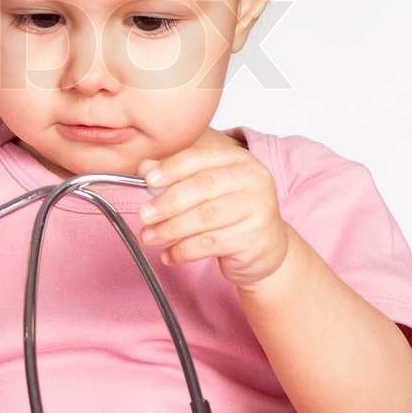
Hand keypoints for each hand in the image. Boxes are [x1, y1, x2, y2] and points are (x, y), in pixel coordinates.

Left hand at [137, 125, 289, 288]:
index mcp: (239, 160)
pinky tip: (169, 255)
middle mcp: (253, 180)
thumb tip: (145, 168)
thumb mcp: (206, 189)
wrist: (267, 248)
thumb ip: (176, 175)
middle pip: (202, 187)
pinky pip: (210, 243)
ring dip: (171, 229)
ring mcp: (259, 209)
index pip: (200, 157)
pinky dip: (183, 250)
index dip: (171, 168)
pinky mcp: (255, 239)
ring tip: (149, 237)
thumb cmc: (231, 213)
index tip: (148, 180)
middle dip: (167, 202)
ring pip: (205, 217)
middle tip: (144, 214)